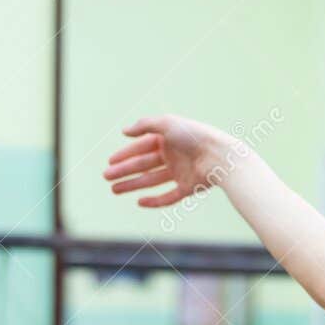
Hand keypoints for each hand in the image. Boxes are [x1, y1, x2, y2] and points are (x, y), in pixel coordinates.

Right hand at [104, 114, 249, 207]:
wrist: (219, 156)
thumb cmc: (194, 136)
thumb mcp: (166, 123)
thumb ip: (143, 125)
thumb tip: (123, 131)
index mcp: (169, 140)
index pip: (142, 147)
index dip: (125, 154)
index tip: (109, 161)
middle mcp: (174, 156)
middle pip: (144, 165)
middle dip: (124, 170)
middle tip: (106, 177)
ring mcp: (181, 173)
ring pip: (151, 181)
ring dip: (133, 185)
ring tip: (114, 189)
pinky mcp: (188, 188)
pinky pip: (168, 197)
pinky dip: (154, 201)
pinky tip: (139, 202)